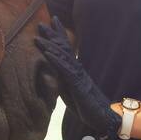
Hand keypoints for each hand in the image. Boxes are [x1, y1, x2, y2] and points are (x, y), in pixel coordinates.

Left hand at [33, 16, 121, 139]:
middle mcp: (76, 69)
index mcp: (74, 70)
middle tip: (40, 23)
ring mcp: (77, 75)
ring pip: (62, 57)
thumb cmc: (86, 105)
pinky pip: (65, 70)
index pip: (65, 49)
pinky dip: (55, 61)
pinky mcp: (77, 84)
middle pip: (63, 48)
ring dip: (49, 46)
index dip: (57, 36)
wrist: (103, 116)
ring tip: (38, 37)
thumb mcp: (68, 91)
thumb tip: (49, 75)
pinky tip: (47, 53)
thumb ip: (60, 81)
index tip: (49, 24)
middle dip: (52, 35)